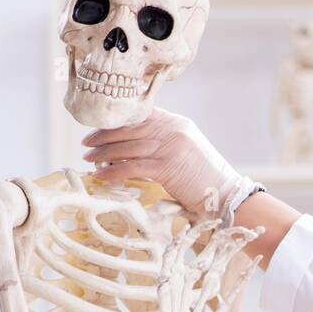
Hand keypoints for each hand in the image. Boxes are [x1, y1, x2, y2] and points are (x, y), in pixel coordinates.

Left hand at [81, 106, 248, 216]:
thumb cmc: (205, 179)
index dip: (116, 122)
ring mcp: (170, 147)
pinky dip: (113, 172)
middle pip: (130, 130)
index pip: (140, 115)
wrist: (226, 195)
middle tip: (86, 144)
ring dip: (103, 154)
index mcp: (177, 123)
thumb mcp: (186, 151)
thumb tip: (132, 147)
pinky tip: (100, 176)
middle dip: (104, 136)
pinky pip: (132, 167)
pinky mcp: (167, 167)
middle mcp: (173, 130)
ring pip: (127, 147)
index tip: (99, 129)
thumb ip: (164, 143)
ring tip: (88, 159)